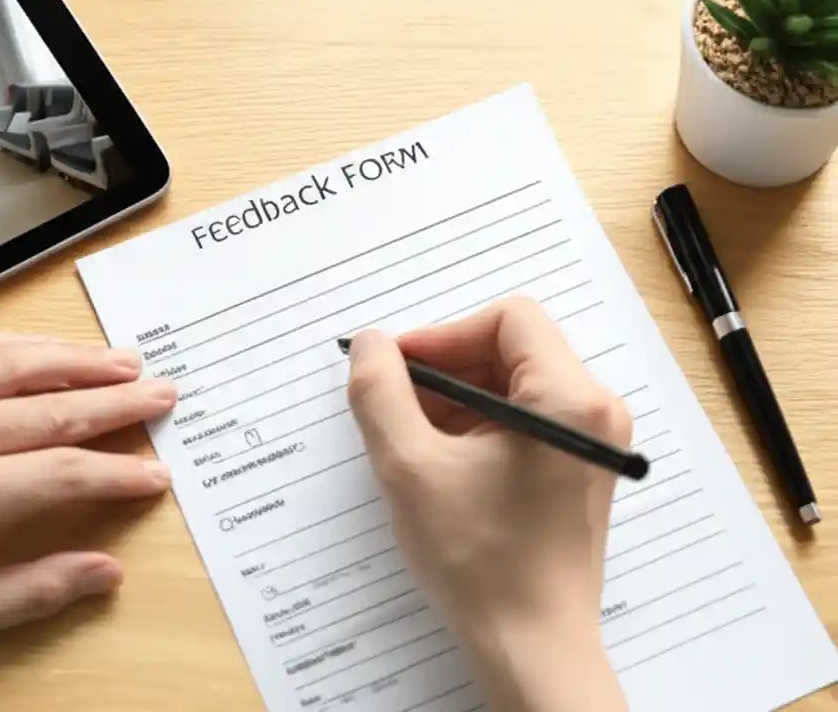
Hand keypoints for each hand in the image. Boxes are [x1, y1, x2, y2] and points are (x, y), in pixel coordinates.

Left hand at [0, 333, 176, 649]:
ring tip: (122, 362)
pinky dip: (9, 346)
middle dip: (115, 402)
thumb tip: (105, 574)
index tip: (155, 473)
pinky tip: (44, 350)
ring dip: (72, 359)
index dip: (116, 474)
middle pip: (48, 406)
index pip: (60, 474)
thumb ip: (27, 592)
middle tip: (164, 393)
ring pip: (8, 363)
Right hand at [347, 298, 629, 711]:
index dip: (443, 334)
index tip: (396, 368)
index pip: (507, 319)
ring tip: (410, 438)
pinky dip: (477, 427)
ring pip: (514, 386)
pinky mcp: (577, 470)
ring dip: (457, 399)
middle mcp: (594, 411)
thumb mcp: (409, 467)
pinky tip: (439, 461)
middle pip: (512, 349)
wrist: (530, 645)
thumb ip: (380, 392)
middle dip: (446, 368)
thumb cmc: (479, 562)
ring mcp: (590, 442)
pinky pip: (524, 421)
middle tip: (393, 402)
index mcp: (568, 399)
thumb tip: (371, 345)